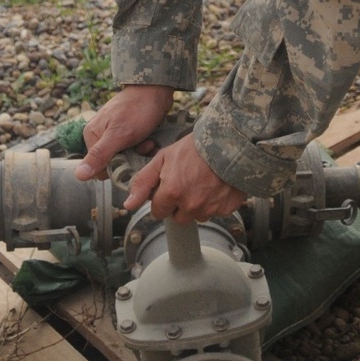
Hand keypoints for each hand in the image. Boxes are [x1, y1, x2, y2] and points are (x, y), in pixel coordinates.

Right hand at [74, 85, 174, 180]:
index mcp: (91, 136)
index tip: (129, 155)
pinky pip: (132, 148)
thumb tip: (78, 175)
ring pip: (125, 156)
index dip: (116, 167)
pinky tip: (149, 138)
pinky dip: (142, 146)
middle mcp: (99, 135)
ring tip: (147, 140)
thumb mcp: (118, 135)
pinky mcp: (125, 132)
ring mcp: (112, 133)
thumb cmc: (137, 109)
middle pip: (112, 163)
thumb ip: (99, 155)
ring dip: (138, 152)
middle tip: (142, 145)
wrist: (156, 89)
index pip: (99, 169)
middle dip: (129, 158)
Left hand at [124, 132, 247, 223]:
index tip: (169, 187)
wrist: (231, 142)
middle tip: (187, 183)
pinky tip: (216, 185)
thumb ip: (143, 182)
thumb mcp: (163, 158)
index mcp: (172, 193)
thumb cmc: (195, 147)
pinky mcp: (227, 209)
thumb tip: (128, 204)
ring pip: (198, 216)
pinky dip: (215, 202)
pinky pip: (216, 212)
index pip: (158, 212)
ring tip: (203, 182)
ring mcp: (210, 209)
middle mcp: (190, 205)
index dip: (162, 199)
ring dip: (198, 204)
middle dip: (179, 205)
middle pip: (178, 217)